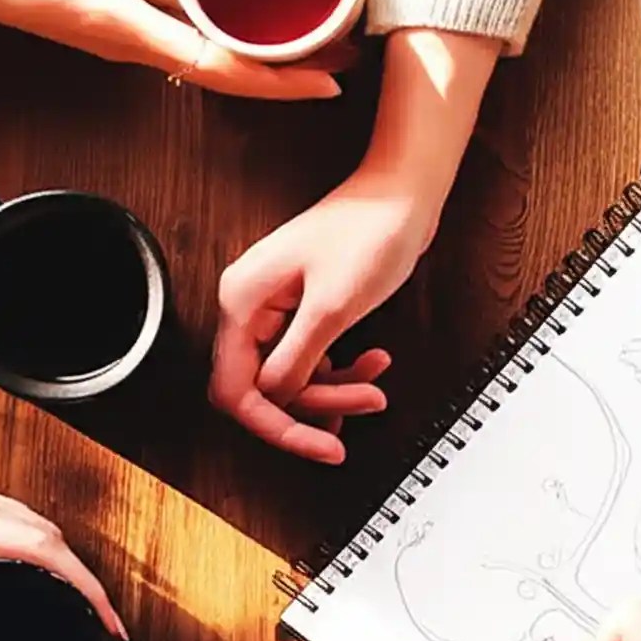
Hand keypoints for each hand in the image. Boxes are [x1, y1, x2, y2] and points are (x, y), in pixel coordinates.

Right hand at [0, 0, 342, 99]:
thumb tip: (206, 3)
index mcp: (131, 34)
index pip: (223, 70)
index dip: (279, 83)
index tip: (329, 86)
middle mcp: (138, 43)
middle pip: (230, 65)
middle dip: (289, 66)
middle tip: (346, 55)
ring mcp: (130, 35)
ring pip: (214, 49)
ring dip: (265, 48)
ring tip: (317, 36)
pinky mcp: (122, 20)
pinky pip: (187, 32)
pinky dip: (228, 30)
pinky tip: (251, 19)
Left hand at [0, 388, 125, 640]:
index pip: (40, 549)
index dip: (83, 583)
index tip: (104, 613)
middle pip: (48, 532)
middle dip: (81, 575)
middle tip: (95, 612)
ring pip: (30, 516)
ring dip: (53, 552)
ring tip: (62, 588)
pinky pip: (5, 506)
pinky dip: (23, 535)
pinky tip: (15, 556)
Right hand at [209, 168, 437, 463]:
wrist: (404, 194)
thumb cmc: (370, 230)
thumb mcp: (333, 306)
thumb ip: (296, 359)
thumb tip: (273, 399)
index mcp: (243, 300)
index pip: (236, 388)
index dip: (274, 425)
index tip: (315, 446)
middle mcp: (252, 306)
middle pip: (265, 387)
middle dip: (316, 405)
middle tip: (363, 406)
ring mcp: (278, 309)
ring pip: (293, 377)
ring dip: (335, 391)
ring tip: (375, 388)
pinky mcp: (304, 309)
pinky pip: (312, 358)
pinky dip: (343, 370)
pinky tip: (374, 362)